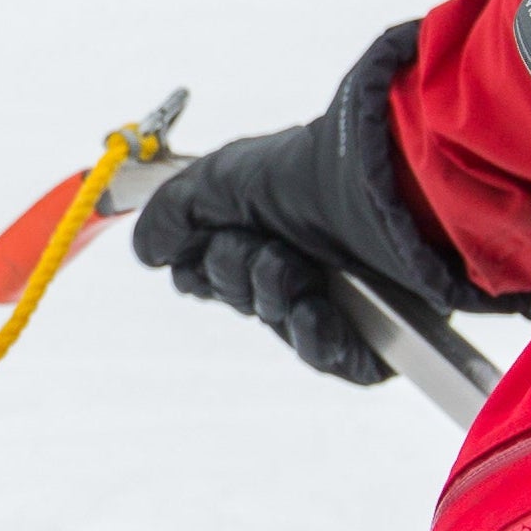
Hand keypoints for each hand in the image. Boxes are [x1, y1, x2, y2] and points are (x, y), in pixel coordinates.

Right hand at [132, 24, 512, 383]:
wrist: (382, 188)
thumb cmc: (310, 173)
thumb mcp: (223, 180)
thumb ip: (176, 213)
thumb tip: (147, 250)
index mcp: (273, 226)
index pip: (216, 272)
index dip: (205, 269)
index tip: (199, 253)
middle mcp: (307, 262)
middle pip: (243, 298)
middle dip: (239, 273)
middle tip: (264, 246)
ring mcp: (341, 300)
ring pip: (280, 325)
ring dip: (275, 295)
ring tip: (295, 265)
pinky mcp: (374, 341)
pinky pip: (327, 357)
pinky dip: (314, 335)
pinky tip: (317, 309)